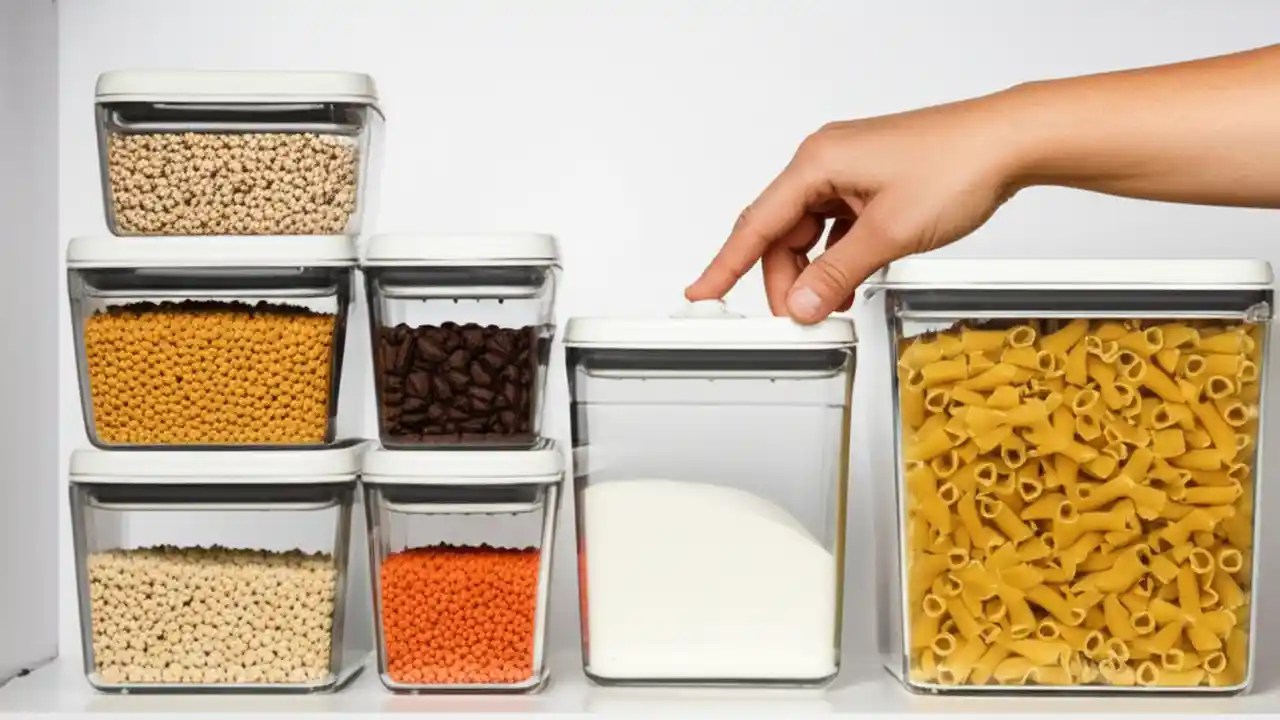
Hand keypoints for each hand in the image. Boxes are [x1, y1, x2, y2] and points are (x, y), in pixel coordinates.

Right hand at [686, 92, 1026, 322]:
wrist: (1010, 141)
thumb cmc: (957, 164)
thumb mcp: (889, 233)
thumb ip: (838, 273)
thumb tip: (801, 304)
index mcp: (818, 163)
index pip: (757, 224)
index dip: (725, 265)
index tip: (701, 293)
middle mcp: (826, 163)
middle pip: (782, 233)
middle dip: (786, 280)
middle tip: (798, 319)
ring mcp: (849, 172)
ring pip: (809, 234)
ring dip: (815, 272)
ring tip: (830, 304)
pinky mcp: (871, 183)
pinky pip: (836, 228)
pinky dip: (838, 258)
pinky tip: (848, 282)